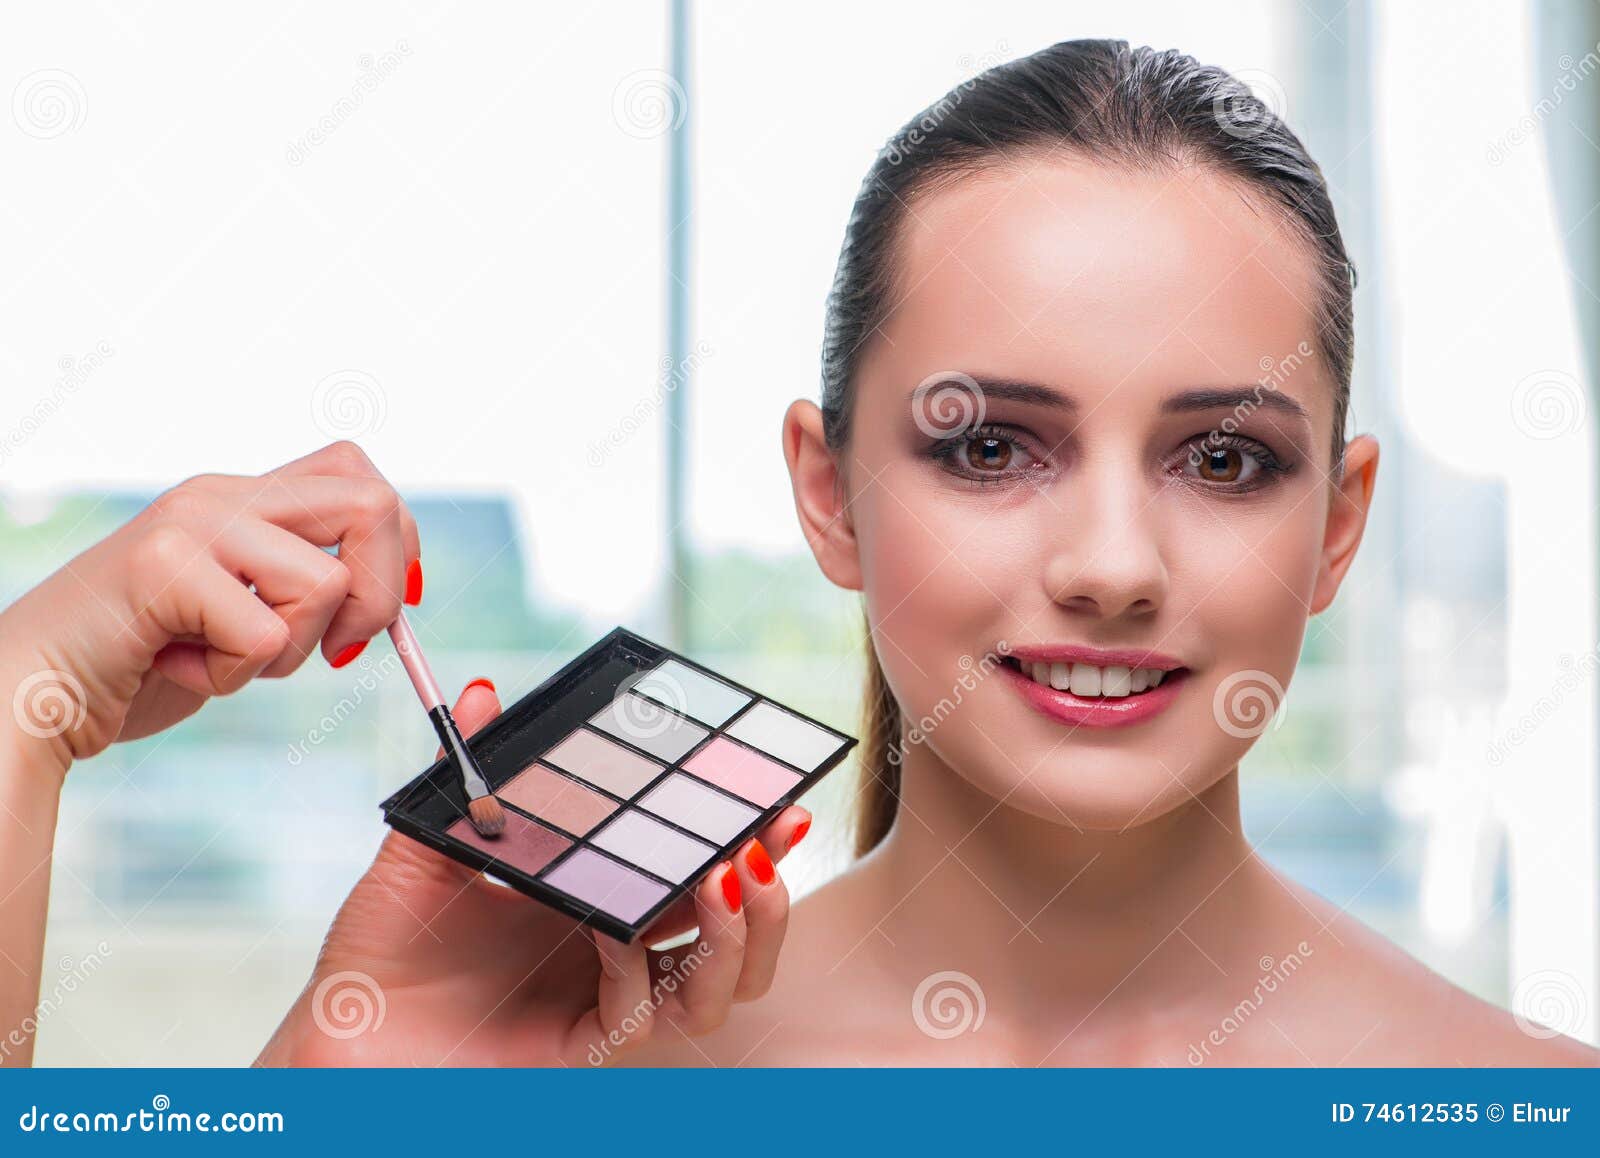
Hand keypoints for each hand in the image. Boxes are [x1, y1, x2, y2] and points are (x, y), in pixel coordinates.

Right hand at [0, 440, 421, 778]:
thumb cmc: (141, 659)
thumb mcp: (241, 605)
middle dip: (380, 593)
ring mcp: (191, 524)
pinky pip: (267, 633)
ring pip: (326, 581)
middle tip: (332, 648)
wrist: (33, 692)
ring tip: (224, 658)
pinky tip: (182, 667)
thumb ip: (300, 580)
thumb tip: (399, 591)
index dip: (394, 544)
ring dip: (291, 649)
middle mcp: (219, 494)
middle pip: (371, 504)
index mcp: (242, 495)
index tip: (373, 610)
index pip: (360, 474)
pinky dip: (236, 675)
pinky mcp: (165, 568)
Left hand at [259, 680, 809, 1066]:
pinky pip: (638, 1016)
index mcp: (595, 905)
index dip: (745, 840)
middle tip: (771, 833)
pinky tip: (616, 928)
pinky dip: (638, 969)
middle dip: (766, 885)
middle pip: (728, 931)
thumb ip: (464, 771)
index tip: (776, 797)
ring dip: (735, 935)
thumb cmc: (382, 955)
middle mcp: (612, 958)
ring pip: (715, 989)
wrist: (336, 1034)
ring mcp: (602, 1006)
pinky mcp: (578, 1050)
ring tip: (725, 876)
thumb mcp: (428, 847)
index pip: (692, 873)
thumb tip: (483, 692)